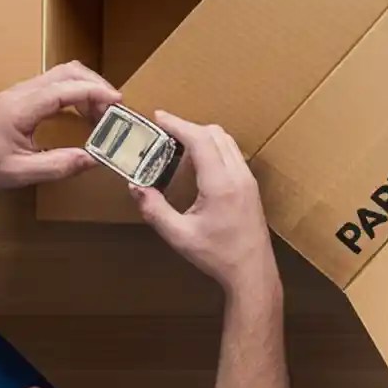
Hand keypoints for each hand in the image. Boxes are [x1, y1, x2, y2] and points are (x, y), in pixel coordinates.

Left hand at [0, 62, 120, 190]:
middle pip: (69, 72)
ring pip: (61, 76)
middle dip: (98, 86)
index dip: (98, 93)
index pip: (69, 88)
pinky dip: (73, 94)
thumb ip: (59, 165)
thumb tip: (93, 159)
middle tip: (116, 109)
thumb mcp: (17, 172)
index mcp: (23, 107)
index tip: (120, 104)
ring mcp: (18, 93)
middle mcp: (22, 93)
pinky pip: (52, 86)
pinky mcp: (15, 100)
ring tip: (102, 114)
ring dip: (86, 89)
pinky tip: (79, 115)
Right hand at [129, 111, 277, 295]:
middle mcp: (238, 175)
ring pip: (227, 141)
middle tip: (163, 132)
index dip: (178, 124)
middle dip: (188, 127)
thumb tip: (135, 186)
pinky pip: (233, 154)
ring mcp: (248, 179)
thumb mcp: (178, 236)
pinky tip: (198, 162)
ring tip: (177, 145)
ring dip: (203, 136)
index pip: (200, 140)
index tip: (158, 117)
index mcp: (221, 184)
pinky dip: (214, 147)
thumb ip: (154, 209)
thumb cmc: (217, 256)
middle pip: (215, 134)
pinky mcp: (251, 186)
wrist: (252, 271)